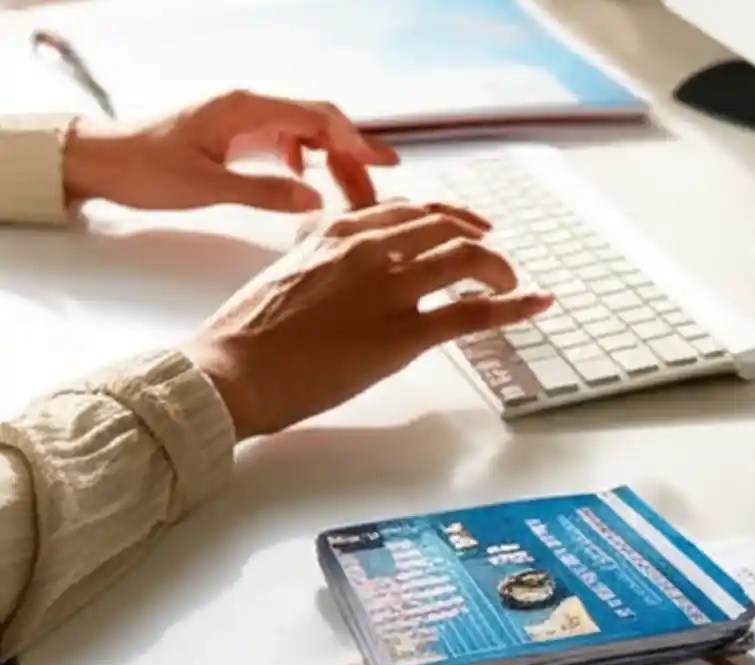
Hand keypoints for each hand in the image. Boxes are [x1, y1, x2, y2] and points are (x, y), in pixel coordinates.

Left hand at [62, 90, 399, 212]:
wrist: (99, 161)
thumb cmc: (143, 168)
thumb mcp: (206, 187)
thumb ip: (265, 192)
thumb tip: (316, 198)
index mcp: (245, 108)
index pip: (317, 118)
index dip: (356, 141)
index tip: (386, 164)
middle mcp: (250, 107)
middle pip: (319, 124)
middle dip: (352, 155)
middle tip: (377, 191)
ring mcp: (245, 120)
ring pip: (306, 135)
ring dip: (333, 163)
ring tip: (353, 197)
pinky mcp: (238, 136)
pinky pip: (288, 144)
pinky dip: (309, 164)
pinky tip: (312, 187)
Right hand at [182, 201, 553, 437]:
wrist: (232, 371)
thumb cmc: (250, 330)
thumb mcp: (286, 267)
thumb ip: (318, 246)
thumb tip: (330, 237)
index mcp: (340, 231)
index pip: (409, 209)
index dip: (446, 216)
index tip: (466, 225)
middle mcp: (370, 248)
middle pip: (446, 227)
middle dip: (480, 239)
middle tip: (495, 257)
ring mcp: (389, 289)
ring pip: (467, 258)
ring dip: (500, 269)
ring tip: (512, 285)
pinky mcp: (403, 334)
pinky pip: (472, 312)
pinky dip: (514, 305)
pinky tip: (537, 304)